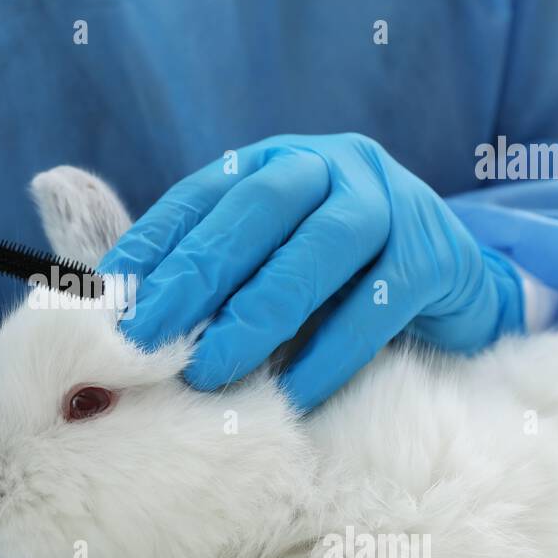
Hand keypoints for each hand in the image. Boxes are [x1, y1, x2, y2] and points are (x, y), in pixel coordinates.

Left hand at [99, 134, 523, 407]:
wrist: (451, 280)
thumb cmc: (336, 277)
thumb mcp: (268, 262)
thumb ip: (208, 277)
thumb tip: (121, 317)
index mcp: (273, 162)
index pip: (200, 195)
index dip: (151, 245)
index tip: (106, 300)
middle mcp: (328, 166)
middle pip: (254, 213)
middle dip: (192, 278)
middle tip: (144, 338)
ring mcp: (387, 203)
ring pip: (314, 254)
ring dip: (254, 317)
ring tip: (207, 370)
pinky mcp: (432, 254)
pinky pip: (373, 307)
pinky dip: (328, 356)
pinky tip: (290, 394)